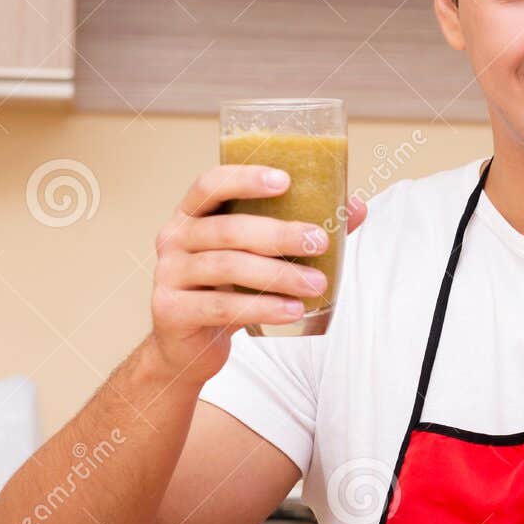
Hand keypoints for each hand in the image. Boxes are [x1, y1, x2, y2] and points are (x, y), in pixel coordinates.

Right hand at [150, 165, 366, 382]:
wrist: (186, 345)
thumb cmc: (225, 290)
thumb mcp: (256, 258)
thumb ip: (299, 230)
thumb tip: (355, 207)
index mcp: (192, 214)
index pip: (211, 184)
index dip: (245, 178)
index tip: (285, 181)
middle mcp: (174, 238)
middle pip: (228, 228)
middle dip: (279, 234)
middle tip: (320, 242)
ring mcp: (168, 274)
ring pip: (228, 267)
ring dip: (278, 275)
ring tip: (317, 284)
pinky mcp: (172, 310)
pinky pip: (222, 306)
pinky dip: (262, 308)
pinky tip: (292, 310)